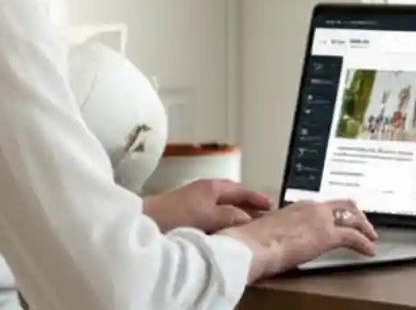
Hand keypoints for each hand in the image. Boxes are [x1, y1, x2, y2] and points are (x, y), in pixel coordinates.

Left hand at [142, 179, 271, 233]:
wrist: (144, 221)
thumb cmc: (177, 215)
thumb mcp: (209, 216)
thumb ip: (230, 216)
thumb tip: (247, 218)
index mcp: (213, 186)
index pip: (241, 190)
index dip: (256, 198)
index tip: (271, 205)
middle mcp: (205, 189)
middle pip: (232, 194)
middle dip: (247, 203)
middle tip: (261, 214)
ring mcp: (194, 199)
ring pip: (221, 204)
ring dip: (234, 211)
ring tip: (245, 223)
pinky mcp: (185, 211)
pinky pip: (211, 212)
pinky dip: (222, 218)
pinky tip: (222, 229)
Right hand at [221, 199, 378, 280]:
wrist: (251, 246)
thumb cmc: (252, 242)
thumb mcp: (268, 231)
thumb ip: (280, 231)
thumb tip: (280, 240)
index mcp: (298, 207)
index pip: (324, 207)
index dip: (337, 213)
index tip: (341, 221)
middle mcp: (312, 208)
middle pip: (344, 205)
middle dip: (357, 216)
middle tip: (365, 227)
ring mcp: (321, 219)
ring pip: (352, 218)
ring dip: (365, 228)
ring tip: (371, 239)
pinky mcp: (327, 236)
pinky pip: (353, 237)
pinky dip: (364, 243)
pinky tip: (370, 251)